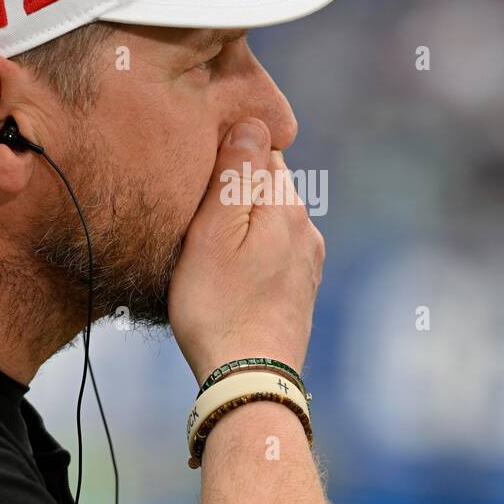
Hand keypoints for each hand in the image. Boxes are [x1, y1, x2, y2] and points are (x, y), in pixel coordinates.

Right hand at [168, 119, 324, 384]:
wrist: (250, 380)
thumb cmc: (219, 306)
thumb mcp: (212, 233)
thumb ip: (234, 175)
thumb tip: (253, 123)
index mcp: (285, 205)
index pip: (262, 147)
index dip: (227, 151)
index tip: (196, 174)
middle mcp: (305, 226)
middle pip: (268, 182)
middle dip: (237, 185)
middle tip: (196, 210)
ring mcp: (307, 259)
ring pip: (270, 216)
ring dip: (243, 220)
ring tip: (208, 244)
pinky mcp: (300, 288)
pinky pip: (274, 248)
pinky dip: (252, 249)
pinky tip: (230, 271)